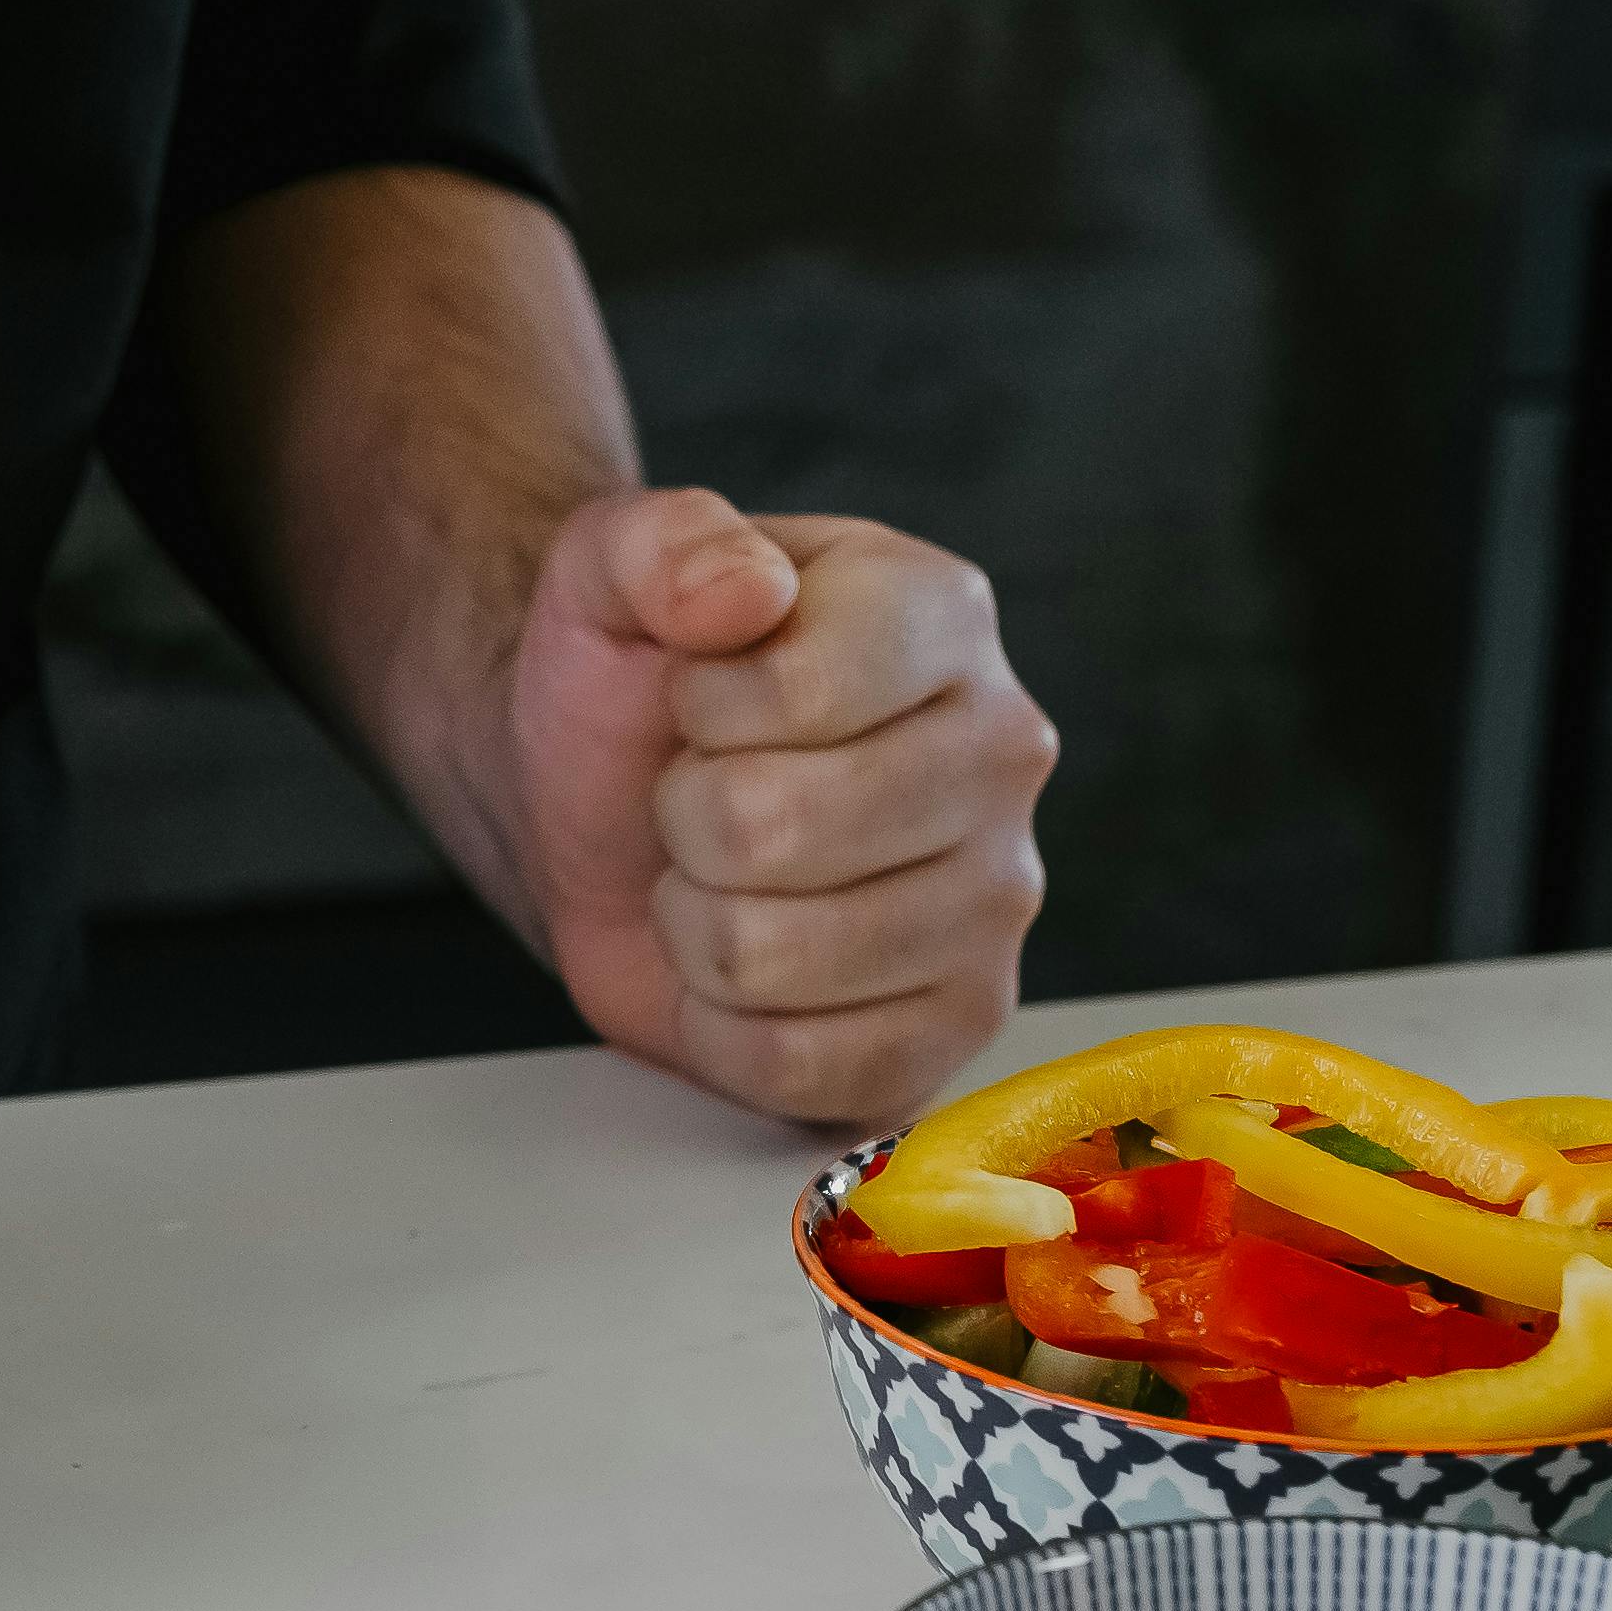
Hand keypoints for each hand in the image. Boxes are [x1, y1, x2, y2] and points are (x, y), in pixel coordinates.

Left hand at [505, 487, 1055, 1126]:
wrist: (609, 800)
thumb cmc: (632, 682)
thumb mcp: (608, 572)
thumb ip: (662, 544)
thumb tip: (744, 590)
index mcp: (943, 614)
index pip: (801, 690)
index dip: (701, 704)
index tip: (701, 692)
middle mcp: (1003, 751)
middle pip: (772, 830)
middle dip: (686, 817)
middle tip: (700, 794)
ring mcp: (997, 901)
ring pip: (771, 955)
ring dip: (695, 921)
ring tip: (722, 872)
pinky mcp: (959, 1026)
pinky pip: (796, 1066)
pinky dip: (723, 1027)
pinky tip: (745, 966)